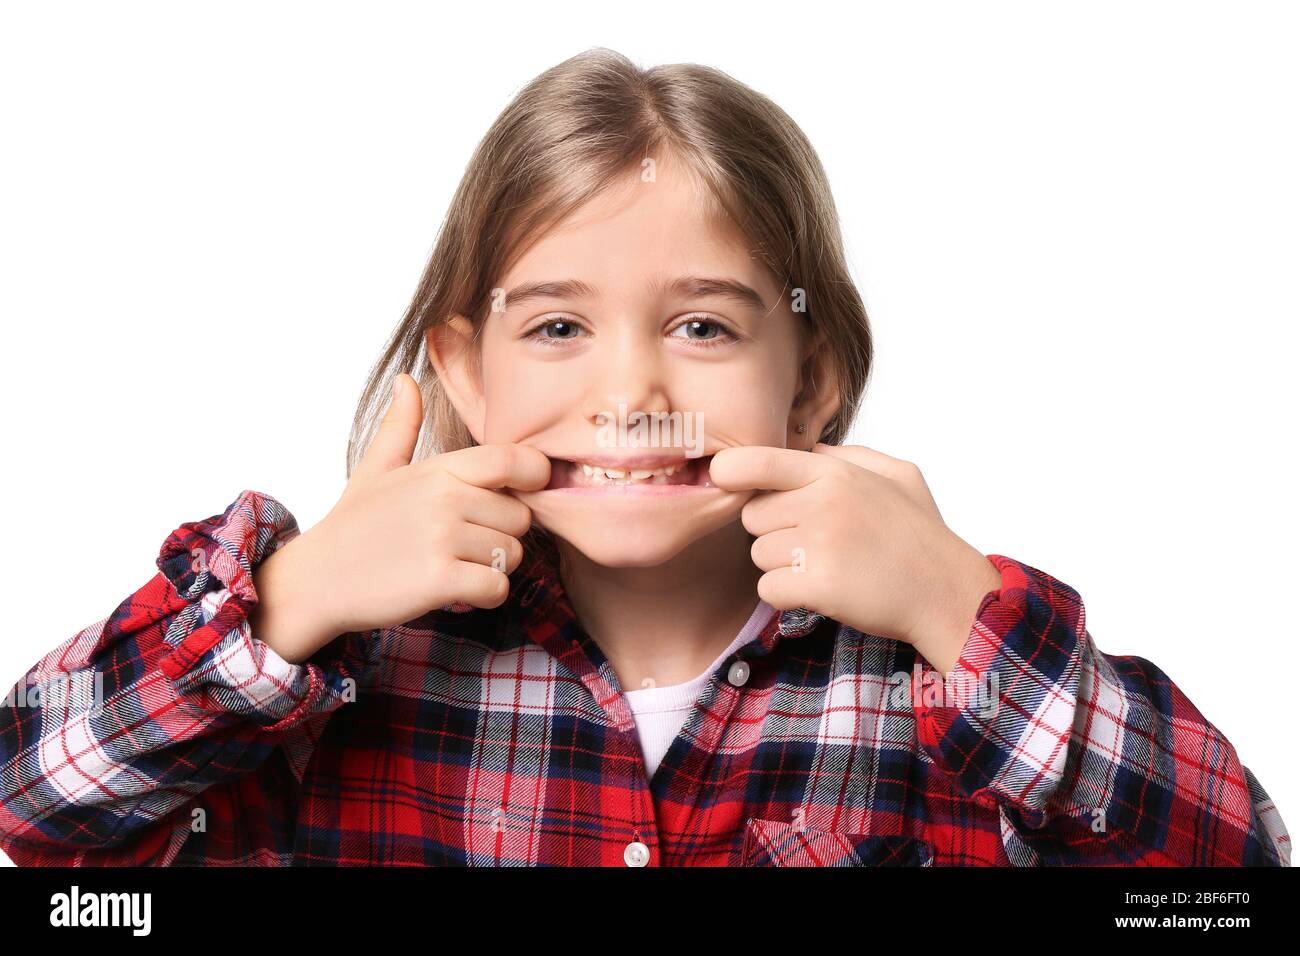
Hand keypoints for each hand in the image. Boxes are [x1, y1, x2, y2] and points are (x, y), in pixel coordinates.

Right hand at [249, 373, 550, 662]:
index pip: (514, 459)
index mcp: (438, 468)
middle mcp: (444, 498)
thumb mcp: (376, 469)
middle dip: (502, 535)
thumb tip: (406, 380)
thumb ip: (401, 426)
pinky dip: (487, 595)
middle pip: (520, 516)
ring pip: (512, 554)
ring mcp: (442, 538)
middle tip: (464, 544)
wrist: (316, 580)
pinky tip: (459, 591)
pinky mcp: (440, 579)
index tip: (518, 495)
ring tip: (455, 564)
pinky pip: (498, 587)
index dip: (533, 477)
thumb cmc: (354, 525)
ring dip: (492, 567)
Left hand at [709, 443, 1002, 673]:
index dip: (730, 473)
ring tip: (826, 566)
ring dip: (782, 566)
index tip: (725, 483)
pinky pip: (768, 588)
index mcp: (835, 472)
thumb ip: (846, 456)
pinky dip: (787, 596)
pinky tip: (820, 591)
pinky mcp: (818, 585)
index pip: (756, 461)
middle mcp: (822, 503)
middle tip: (814, 542)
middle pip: (752, 515)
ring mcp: (819, 544)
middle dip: (773, 531)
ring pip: (758, 555)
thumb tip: (805, 448)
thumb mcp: (896, 474)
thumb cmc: (919, 535)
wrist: (947, 592)